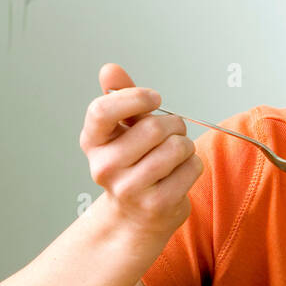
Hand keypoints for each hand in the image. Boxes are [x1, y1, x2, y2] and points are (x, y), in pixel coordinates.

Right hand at [80, 63, 203, 240]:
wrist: (135, 216)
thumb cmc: (132, 164)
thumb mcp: (122, 129)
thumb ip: (120, 97)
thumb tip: (110, 69)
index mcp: (92, 142)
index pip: (102, 110)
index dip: (134, 97)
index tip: (154, 98)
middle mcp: (105, 167)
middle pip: (153, 128)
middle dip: (173, 124)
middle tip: (172, 132)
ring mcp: (129, 188)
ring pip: (177, 147)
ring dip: (186, 145)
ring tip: (176, 154)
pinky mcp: (157, 204)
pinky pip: (191, 167)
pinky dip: (193, 165)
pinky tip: (179, 174)